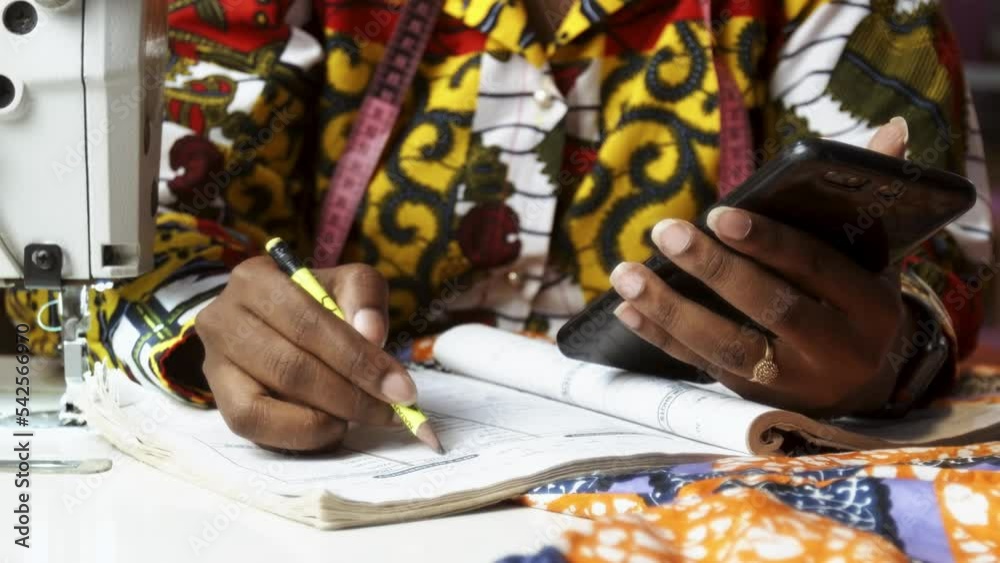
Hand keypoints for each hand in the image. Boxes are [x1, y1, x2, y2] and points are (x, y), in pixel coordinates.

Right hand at [196, 257, 412, 451]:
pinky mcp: (220, 400)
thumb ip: (365, 298)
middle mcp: (224, 318)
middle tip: (392, 412)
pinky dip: (299, 434)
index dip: (358, 359)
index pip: (309, 324)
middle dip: (350, 396)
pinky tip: (331, 427)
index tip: (401, 389)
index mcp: (256, 279)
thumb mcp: (347, 285)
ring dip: (325, 418)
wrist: (276, 321)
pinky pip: (254, 426)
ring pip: (267, 404)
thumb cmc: (316, 302)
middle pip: (290, 367)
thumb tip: (372, 335)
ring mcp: (215, 363)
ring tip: (360, 417)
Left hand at [610, 119, 916, 415]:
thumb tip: (890, 128)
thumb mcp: (874, 255)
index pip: (816, 268)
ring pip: (727, 346)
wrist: (864, 386)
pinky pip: (701, 366)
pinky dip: (661, 337)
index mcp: (870, 307)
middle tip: (665, 232)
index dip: (766, 242)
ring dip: (670, 309)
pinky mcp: (752, 396)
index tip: (718, 214)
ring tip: (626, 275)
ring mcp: (792, 381)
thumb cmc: (856, 301)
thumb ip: (869, 196)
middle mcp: (836, 350)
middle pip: (771, 308)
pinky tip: (627, 309)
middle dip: (714, 269)